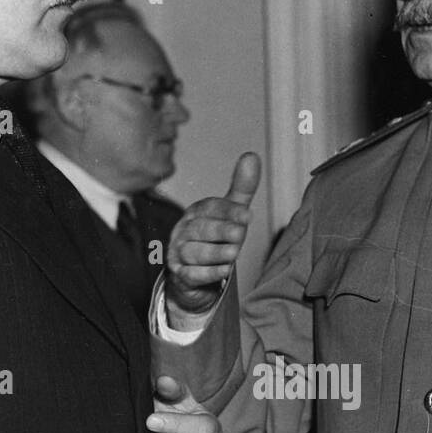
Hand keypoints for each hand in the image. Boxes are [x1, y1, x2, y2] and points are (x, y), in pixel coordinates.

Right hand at [166, 152, 260, 319]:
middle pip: (201, 229)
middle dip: (221, 231)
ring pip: (194, 252)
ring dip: (215, 253)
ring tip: (233, 255)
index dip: (230, 211)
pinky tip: (223, 271)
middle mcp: (184, 230)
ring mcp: (179, 253)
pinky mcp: (180, 275)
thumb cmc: (214, 240)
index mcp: (197, 212)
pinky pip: (190, 274)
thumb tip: (252, 156)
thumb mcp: (230, 214)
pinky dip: (206, 273)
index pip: (212, 208)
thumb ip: (241, 189)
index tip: (248, 216)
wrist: (193, 276)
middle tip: (239, 235)